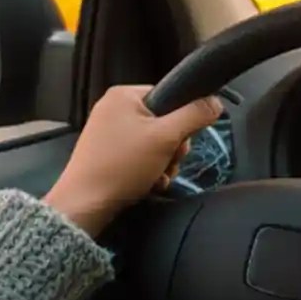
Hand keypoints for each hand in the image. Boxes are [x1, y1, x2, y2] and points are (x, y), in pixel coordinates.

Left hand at [44, 85, 222, 236]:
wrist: (84, 205)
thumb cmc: (124, 165)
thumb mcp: (166, 137)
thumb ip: (194, 115)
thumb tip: (215, 101)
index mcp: (124, 94)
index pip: (168, 96)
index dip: (182, 118)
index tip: (182, 141)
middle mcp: (113, 108)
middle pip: (162, 121)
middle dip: (173, 147)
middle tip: (170, 162)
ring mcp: (106, 132)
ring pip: (153, 142)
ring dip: (163, 162)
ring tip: (158, 177)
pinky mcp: (104, 154)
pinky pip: (137, 155)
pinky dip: (148, 170)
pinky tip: (149, 184)